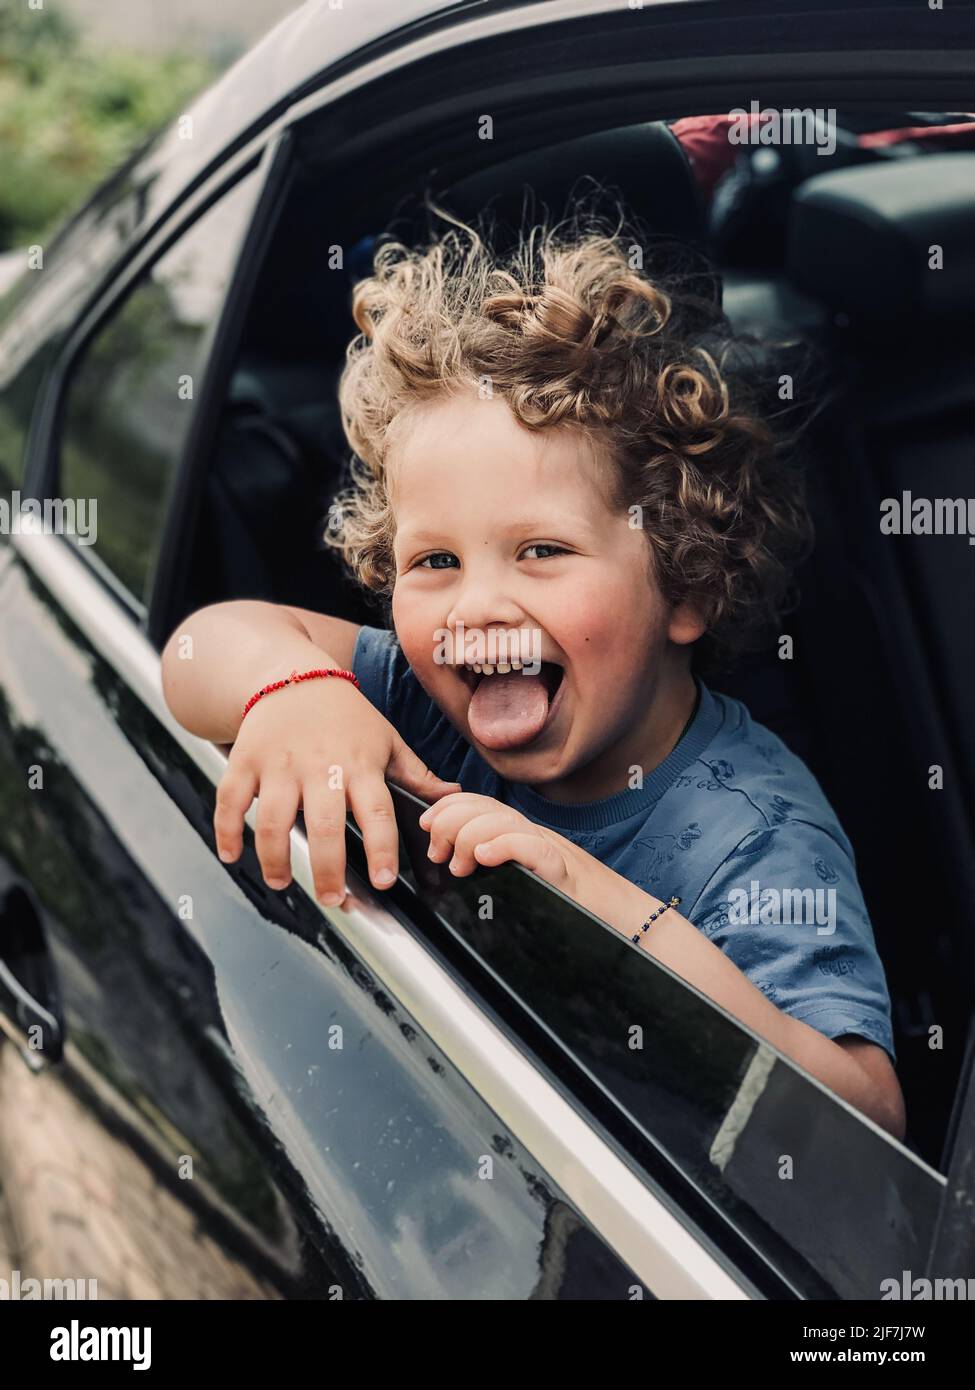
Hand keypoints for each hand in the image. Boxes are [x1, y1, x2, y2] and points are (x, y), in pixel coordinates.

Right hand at [213, 676, 460, 901]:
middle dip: (327, 870)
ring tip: (283, 881)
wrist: (293, 676)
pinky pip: (230, 800)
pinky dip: (226, 831)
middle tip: (332, 900)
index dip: (381, 848)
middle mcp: (319, 766)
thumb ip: (417, 775)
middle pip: (324, 825)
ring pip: (272, 820)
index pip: (376, 812)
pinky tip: (233, 855)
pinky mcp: (245, 760)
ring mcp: (279, 764)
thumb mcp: (386, 739)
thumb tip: (455, 798)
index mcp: (360, 765)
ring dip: (275, 859)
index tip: (383, 881)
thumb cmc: (347, 716)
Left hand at [417, 792, 576, 892]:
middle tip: (438, 853)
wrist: (612, 917)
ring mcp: (547, 848)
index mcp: (516, 834)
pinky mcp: (559, 869)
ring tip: (459, 864)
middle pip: (485, 808)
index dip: (448, 806)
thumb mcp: (514, 881)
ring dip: (470, 836)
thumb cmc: (558, 903)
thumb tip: (448, 864)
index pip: (478, 804)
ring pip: (503, 821)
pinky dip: (504, 846)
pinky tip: (485, 857)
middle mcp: (530, 834)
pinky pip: (531, 846)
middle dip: (451, 822)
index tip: (426, 823)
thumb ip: (488, 867)